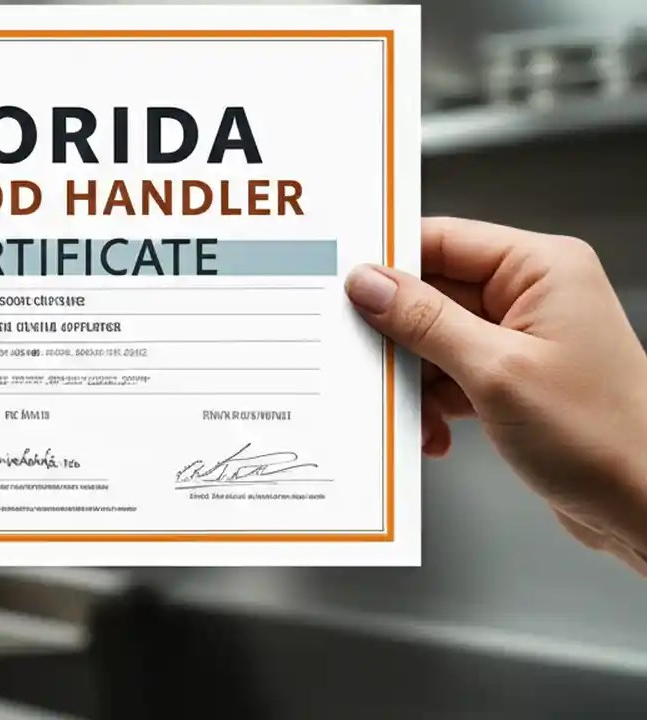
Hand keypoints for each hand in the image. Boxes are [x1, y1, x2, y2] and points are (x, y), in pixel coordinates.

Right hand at [345, 217, 646, 572]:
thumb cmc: (603, 437)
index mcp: (542, 268)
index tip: (343, 289)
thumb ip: (424, 322)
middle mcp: (534, 295)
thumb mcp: (495, 373)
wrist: (646, 505)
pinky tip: (435, 434)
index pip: (443, 240)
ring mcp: (523, 338)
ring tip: (416, 417)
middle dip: (399, 339)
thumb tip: (369, 283)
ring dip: (415, 382)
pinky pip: (450, 375)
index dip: (389, 264)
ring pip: (434, 340)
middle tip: (370, 366)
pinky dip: (433, 404)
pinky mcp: (513, 378)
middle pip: (432, 294)